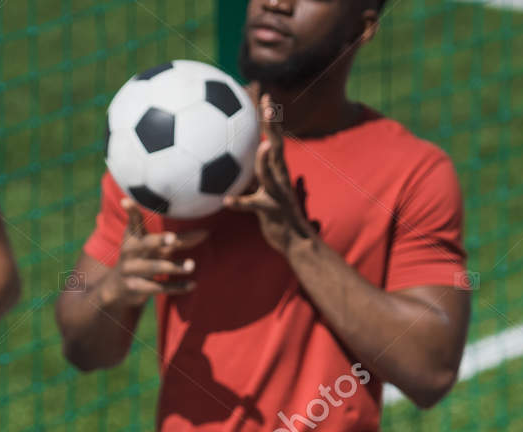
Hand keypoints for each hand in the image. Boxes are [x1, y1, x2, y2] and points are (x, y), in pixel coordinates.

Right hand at [96, 199, 207, 310]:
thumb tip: (206, 233)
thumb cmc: (141, 259)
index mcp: (133, 237)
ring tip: (192, 265)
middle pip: (146, 244)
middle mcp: (130, 252)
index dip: (132, 211)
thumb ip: (177, 240)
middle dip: (159, 241)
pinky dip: (176, 287)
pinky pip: (159, 288)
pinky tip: (192, 285)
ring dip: (175, 266)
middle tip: (172, 238)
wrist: (118, 288)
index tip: (127, 201)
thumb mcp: (152, 247)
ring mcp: (132, 270)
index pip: (133, 221)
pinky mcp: (136, 288)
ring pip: (155, 268)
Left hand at [223, 94, 316, 254]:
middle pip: (278, 147)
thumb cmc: (277, 215)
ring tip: (261, 148)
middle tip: (267, 106)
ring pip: (271, 175)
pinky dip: (241, 203)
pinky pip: (255, 206)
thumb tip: (244, 160)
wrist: (296, 243)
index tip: (264, 97)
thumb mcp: (266, 189)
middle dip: (273, 126)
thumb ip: (257, 173)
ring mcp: (278, 195)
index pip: (275, 139)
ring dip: (266, 162)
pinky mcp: (271, 212)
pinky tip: (227, 201)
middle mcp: (280, 178)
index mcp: (278, 170)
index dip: (270, 119)